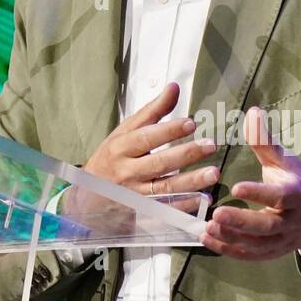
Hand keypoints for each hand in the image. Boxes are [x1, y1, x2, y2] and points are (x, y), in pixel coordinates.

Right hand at [66, 83, 218, 216]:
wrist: (87, 197)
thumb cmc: (110, 158)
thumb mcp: (124, 132)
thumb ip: (152, 112)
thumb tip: (174, 88)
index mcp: (120, 147)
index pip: (146, 138)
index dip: (168, 131)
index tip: (191, 123)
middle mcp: (126, 171)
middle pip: (158, 163)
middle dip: (186, 154)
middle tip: (210, 145)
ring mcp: (134, 195)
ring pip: (165, 189)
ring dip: (191, 182)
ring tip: (213, 173)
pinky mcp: (141, 213)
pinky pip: (166, 210)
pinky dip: (184, 205)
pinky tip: (202, 199)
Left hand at [201, 106, 300, 260]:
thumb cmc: (300, 182)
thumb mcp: (286, 161)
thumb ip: (266, 141)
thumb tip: (252, 112)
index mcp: (296, 194)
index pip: (279, 195)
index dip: (259, 193)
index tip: (236, 187)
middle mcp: (290, 220)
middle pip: (267, 226)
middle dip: (242, 222)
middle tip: (215, 215)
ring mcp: (282, 240)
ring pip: (258, 245)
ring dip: (232, 239)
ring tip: (207, 229)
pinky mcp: (272, 251)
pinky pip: (252, 255)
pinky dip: (230, 251)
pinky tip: (208, 239)